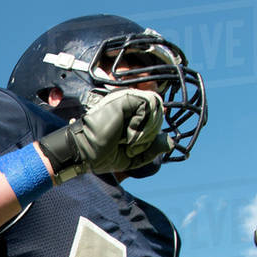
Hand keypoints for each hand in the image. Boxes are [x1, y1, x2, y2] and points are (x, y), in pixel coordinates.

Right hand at [37, 89, 170, 182]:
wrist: (84, 153)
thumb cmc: (102, 155)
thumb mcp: (133, 157)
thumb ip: (152, 148)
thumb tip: (171, 141)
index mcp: (131, 117)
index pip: (155, 113)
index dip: (156, 126)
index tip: (142, 142)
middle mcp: (130, 106)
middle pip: (159, 113)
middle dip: (150, 135)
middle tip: (131, 145)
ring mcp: (127, 101)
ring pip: (156, 109)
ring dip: (146, 131)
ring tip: (129, 141)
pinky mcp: (125, 99)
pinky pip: (148, 106)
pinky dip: (142, 125)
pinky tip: (128, 133)